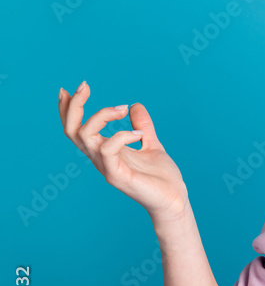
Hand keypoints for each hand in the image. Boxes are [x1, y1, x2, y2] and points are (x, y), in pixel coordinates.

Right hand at [58, 81, 189, 223]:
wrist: (174, 200)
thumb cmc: (162, 177)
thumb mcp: (151, 144)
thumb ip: (142, 126)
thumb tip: (135, 105)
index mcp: (105, 150)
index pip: (77, 129)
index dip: (69, 109)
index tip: (72, 88)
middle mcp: (101, 158)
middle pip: (72, 130)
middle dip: (73, 106)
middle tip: (85, 85)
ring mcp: (107, 167)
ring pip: (85, 136)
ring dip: (101, 115)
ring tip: (122, 109)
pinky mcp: (116, 176)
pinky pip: (108, 149)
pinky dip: (122, 135)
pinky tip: (139, 135)